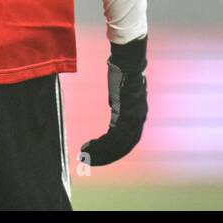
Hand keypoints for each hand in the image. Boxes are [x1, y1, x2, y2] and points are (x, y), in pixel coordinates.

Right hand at [80, 35, 147, 166]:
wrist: (128, 61)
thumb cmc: (123, 72)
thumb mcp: (121, 96)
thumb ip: (120, 109)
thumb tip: (115, 119)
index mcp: (138, 116)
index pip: (127, 141)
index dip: (112, 151)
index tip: (97, 154)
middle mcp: (138, 119)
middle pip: (123, 147)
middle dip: (105, 156)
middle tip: (88, 161)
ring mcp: (134, 117)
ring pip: (117, 145)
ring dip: (100, 153)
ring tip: (85, 156)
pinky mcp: (126, 113)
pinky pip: (114, 137)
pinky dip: (100, 145)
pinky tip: (87, 147)